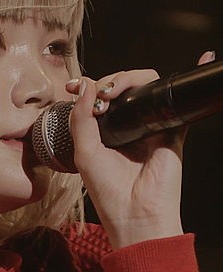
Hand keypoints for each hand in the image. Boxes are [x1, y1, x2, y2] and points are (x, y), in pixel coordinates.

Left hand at [65, 51, 215, 248]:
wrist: (136, 214)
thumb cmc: (108, 190)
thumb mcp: (84, 151)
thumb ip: (81, 119)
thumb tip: (86, 86)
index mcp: (104, 131)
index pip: (98, 97)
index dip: (89, 85)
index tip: (71, 84)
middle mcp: (127, 126)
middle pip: (123, 87)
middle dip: (110, 80)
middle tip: (101, 93)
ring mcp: (150, 126)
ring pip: (146, 88)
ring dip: (131, 78)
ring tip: (116, 90)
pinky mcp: (172, 130)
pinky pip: (178, 102)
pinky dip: (184, 80)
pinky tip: (200, 58)